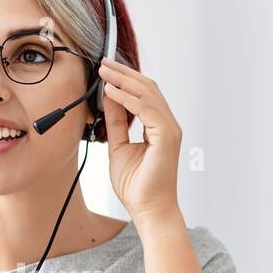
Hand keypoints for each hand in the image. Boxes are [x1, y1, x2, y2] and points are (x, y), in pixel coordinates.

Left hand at [97, 56, 182, 220]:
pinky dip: (127, 97)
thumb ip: (116, 123)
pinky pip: (146, 109)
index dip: (125, 79)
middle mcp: (168, 125)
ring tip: (104, 71)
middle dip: (124, 73)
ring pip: (148, 94)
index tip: (105, 70)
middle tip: (103, 62)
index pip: (144, 94)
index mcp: (159, 127)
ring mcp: (170, 129)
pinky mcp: (167, 137)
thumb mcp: (118, 147)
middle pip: (147, 88)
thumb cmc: (137, 186)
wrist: (148, 209)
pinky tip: (111, 90)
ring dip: (123, 80)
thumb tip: (108, 100)